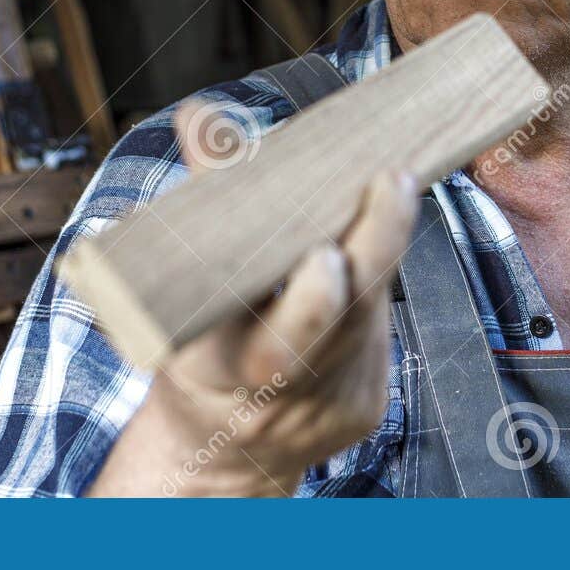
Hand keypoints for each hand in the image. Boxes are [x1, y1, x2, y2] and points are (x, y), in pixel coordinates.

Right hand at [90, 101, 418, 496]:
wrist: (217, 452)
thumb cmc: (194, 349)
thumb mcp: (177, 291)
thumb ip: (199, 204)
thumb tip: (201, 117)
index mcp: (218, 373)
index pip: (271, 343)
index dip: (307, 306)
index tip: (325, 255)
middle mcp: (279, 397)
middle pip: (342, 325)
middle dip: (374, 249)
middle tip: (392, 181)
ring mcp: (329, 404)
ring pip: (369, 320)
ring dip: (382, 248)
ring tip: (392, 184)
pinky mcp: (366, 405)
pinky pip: (379, 334)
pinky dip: (376, 280)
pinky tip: (378, 234)